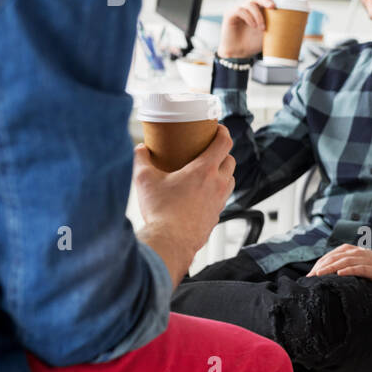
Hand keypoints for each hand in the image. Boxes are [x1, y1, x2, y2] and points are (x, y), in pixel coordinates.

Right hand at [134, 125, 235, 276]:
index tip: (218, 128)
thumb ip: (142, 159)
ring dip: (222, 173)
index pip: (224, 143)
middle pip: (230, 161)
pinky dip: (216, 191)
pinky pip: (222, 198)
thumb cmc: (160, 211)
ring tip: (206, 172)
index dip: (223, 132)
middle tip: (208, 150)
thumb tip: (141, 148)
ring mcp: (219, 202)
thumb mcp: (144, 180)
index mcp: (205, 170)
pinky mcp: (216, 216)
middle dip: (222, 153)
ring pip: (230, 180)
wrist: (169, 243)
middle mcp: (218, 184)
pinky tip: (201, 194)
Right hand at [218, 0, 280, 58]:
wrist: (240, 54)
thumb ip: (283, 26)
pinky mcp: (230, 14)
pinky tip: (253, 26)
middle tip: (273, 7)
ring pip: (250, 4)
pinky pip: (240, 10)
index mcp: (260, 8)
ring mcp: (239, 9)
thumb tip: (304, 22)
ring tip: (262, 29)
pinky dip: (249, 17)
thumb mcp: (272, 33)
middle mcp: (249, 6)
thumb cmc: (254, 43)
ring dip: (259, 16)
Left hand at [306, 246, 371, 285]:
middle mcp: (355, 253)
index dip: (318, 264)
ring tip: (320, 275)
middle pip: (334, 258)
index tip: (309, 275)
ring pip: (344, 262)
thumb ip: (343, 263)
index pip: (330, 256)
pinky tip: (340, 274)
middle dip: (320, 267)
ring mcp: (364, 260)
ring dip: (330, 268)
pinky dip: (349, 270)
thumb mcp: (356, 261)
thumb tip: (325, 273)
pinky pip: (359, 268)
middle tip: (310, 277)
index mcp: (349, 250)